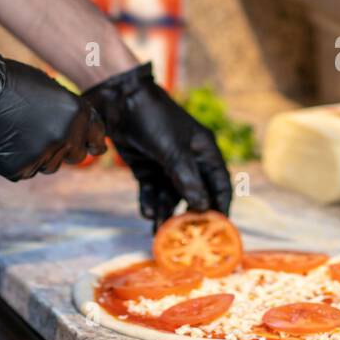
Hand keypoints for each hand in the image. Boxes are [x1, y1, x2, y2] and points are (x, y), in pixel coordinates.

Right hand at [0, 45, 106, 180]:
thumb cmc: (9, 82)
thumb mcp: (48, 89)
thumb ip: (66, 112)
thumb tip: (77, 128)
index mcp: (77, 113)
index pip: (98, 137)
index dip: (95, 143)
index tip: (95, 148)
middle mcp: (66, 136)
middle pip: (76, 156)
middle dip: (64, 150)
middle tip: (44, 137)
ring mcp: (44, 156)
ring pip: (49, 166)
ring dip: (39, 156)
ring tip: (17, 133)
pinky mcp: (21, 170)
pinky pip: (24, 171)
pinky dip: (16, 161)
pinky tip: (3, 142)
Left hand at [82, 63, 232, 230]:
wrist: (119, 99)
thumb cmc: (154, 118)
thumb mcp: (173, 150)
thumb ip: (187, 179)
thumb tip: (203, 207)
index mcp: (204, 151)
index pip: (219, 184)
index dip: (220, 207)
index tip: (219, 232)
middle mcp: (188, 159)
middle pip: (194, 194)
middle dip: (189, 216)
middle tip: (185, 240)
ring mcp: (166, 164)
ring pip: (171, 196)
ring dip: (166, 213)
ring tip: (159, 233)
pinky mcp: (146, 167)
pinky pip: (152, 190)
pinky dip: (150, 202)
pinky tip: (147, 213)